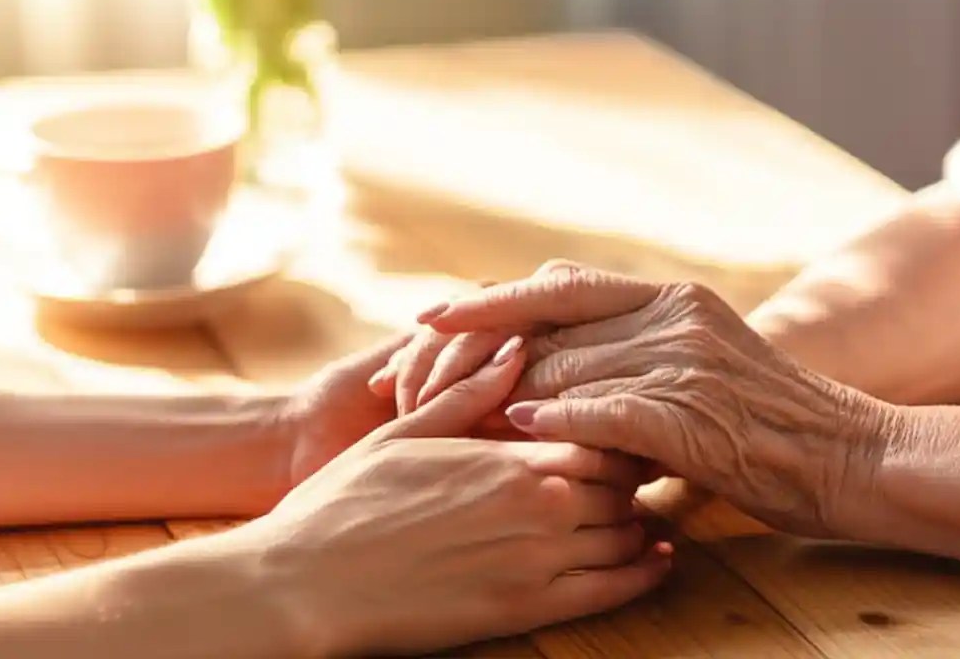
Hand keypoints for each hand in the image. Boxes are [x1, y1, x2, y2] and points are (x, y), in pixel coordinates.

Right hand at [246, 334, 671, 655]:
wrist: (302, 583)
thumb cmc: (343, 501)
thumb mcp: (404, 434)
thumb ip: (469, 395)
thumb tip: (515, 348)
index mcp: (507, 456)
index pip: (596, 435)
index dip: (615, 431)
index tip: (620, 430)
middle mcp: (537, 505)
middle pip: (620, 484)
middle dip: (632, 476)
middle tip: (644, 469)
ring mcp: (536, 561)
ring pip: (623, 535)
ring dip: (640, 523)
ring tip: (648, 514)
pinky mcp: (525, 611)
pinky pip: (610, 591)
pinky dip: (642, 575)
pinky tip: (656, 562)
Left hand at [381, 261, 893, 536]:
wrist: (852, 457)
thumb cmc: (764, 427)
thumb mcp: (693, 371)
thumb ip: (623, 362)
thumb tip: (541, 383)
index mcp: (667, 296)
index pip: (554, 285)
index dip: (486, 303)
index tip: (427, 318)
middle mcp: (671, 313)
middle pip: (542, 327)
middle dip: (470, 356)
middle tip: (407, 380)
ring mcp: (684, 358)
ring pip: (562, 367)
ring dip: (497, 396)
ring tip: (442, 417)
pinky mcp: (694, 410)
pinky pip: (605, 409)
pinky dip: (557, 421)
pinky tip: (518, 433)